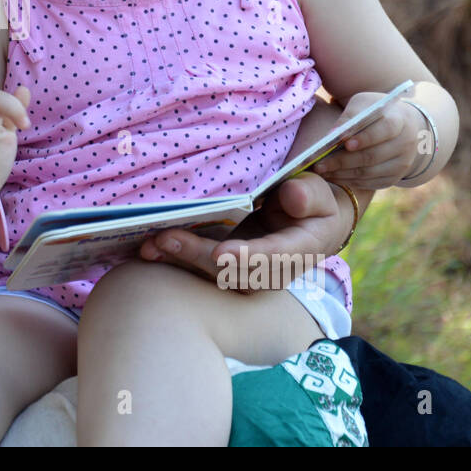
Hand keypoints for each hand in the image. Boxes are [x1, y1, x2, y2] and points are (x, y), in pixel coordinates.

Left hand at [137, 172, 350, 288]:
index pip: (272, 258)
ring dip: (180, 261)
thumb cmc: (314, 204)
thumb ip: (310, 195)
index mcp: (297, 252)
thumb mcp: (321, 195)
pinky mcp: (227, 268)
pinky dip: (175, 259)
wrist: (310, 225)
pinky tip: (149, 249)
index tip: (223, 254)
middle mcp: (270, 271)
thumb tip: (293, 195)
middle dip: (197, 257)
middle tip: (164, 239)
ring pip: (212, 276)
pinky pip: (200, 269)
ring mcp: (246, 274)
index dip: (247, 257)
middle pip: (232, 272)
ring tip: (149, 246)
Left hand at [311, 92, 426, 187]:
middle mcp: (405, 144)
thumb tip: (332, 135)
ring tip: (321, 170)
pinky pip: (369, 183)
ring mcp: (402, 164)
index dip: (365, 137)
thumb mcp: (364, 104)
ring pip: (369, 172)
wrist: (401, 127)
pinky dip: (348, 181)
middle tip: (319, 163)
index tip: (344, 143)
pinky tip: (331, 176)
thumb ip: (350, 116)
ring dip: (342, 173)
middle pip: (372, 156)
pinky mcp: (393, 178)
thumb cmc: (375, 112)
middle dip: (343, 161)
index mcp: (400, 120)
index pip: (385, 129)